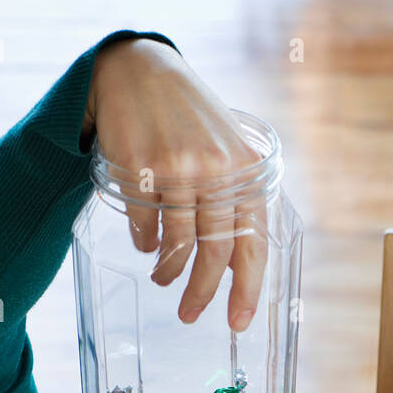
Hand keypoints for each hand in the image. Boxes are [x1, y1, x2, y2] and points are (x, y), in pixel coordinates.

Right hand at [84, 38, 266, 332]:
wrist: (139, 70)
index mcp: (245, 173)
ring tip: (164, 278)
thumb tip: (239, 265)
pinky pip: (145, 228)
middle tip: (190, 314)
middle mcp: (216, 172)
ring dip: (169, 272)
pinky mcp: (140, 169)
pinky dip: (145, 244)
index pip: (253, 245)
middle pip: (214, 255)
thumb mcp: (227, 149)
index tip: (238, 322)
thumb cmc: (189, 118)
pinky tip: (146, 243)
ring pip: (177, 246)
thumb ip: (237, 199)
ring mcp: (177, 170)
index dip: (247, 290)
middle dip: (202, 294)